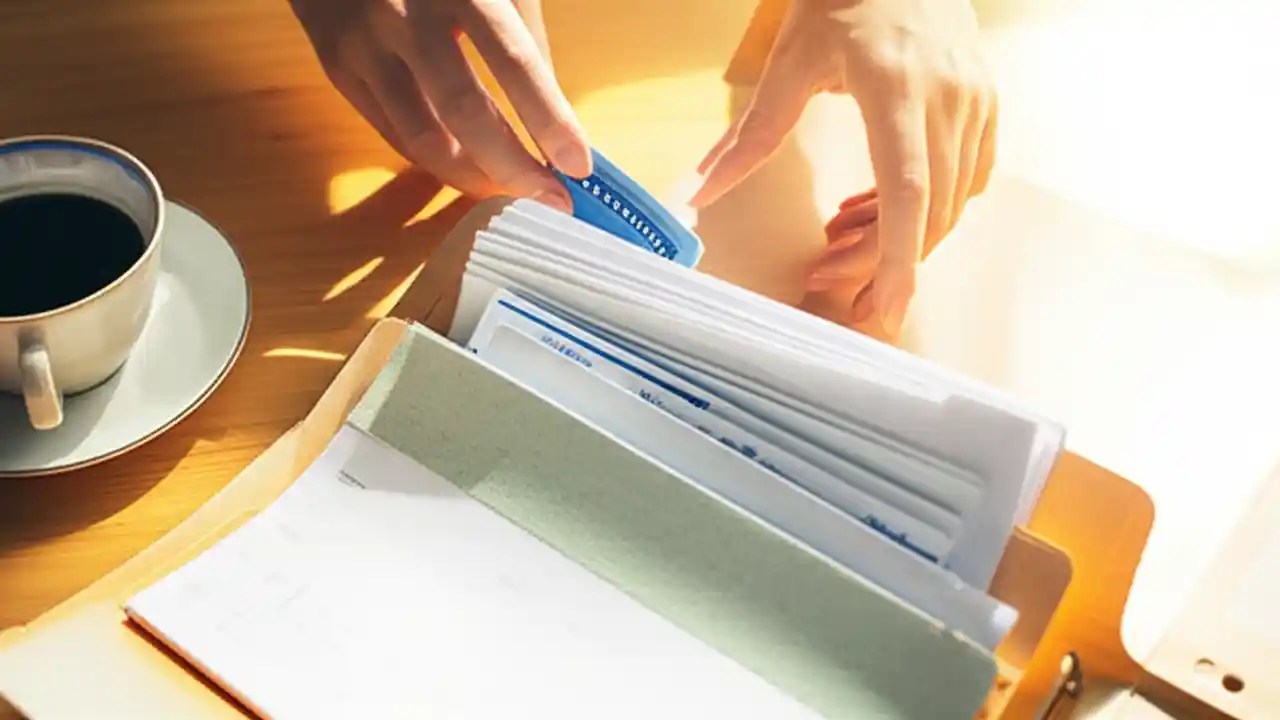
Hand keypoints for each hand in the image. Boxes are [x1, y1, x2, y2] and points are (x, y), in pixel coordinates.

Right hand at [289, 0, 590, 209]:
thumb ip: (522, 38)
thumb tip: (549, 121)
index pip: (516, 63)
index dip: (550, 120)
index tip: (578, 166)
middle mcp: (404, 13)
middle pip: (465, 110)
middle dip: (513, 167)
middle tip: (550, 197)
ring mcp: (363, 42)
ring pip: (421, 137)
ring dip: (473, 178)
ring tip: (509, 192)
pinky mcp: (337, 67)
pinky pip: (392, 133)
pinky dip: (434, 161)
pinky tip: (467, 169)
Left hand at [693, 0, 997, 335]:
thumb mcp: (789, 63)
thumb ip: (751, 136)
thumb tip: (700, 192)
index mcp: (897, 89)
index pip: (908, 193)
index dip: (897, 260)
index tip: (884, 309)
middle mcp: (948, 99)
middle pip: (926, 210)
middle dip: (879, 260)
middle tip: (826, 277)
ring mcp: (975, 101)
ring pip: (949, 200)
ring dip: (898, 234)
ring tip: (841, 232)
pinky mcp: (986, 102)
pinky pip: (966, 177)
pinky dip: (925, 204)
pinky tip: (877, 203)